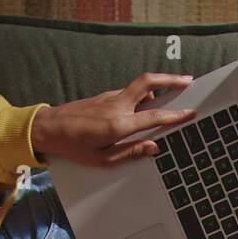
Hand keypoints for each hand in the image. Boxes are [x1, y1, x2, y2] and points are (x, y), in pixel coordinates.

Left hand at [31, 72, 197, 165]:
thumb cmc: (73, 147)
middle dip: (171, 79)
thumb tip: (153, 147)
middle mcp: (116, 106)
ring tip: (166, 100)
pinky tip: (140, 108)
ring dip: (155, 89)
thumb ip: (130, 152)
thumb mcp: (103, 159)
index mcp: (119, 124)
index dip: (175, 115)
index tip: (190, 113)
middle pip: (149, 82)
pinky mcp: (103, 95)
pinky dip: (140, 96)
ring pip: (139, 87)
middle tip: (188, 80)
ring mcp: (109, 97)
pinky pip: (127, 93)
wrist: (47, 129)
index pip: (154, 116)